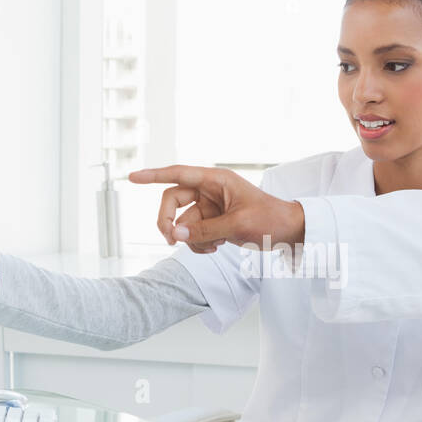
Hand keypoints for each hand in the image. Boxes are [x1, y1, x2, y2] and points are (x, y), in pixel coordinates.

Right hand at [128, 165, 305, 253]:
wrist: (289, 232)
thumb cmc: (270, 219)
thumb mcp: (237, 225)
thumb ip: (204, 230)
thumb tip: (175, 235)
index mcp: (215, 179)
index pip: (177, 174)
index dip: (153, 175)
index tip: (131, 177)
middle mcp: (209, 190)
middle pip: (173, 202)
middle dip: (169, 222)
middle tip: (170, 241)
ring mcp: (211, 207)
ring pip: (183, 223)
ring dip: (191, 239)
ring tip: (212, 247)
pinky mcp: (213, 222)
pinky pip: (193, 234)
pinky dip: (199, 244)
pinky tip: (216, 247)